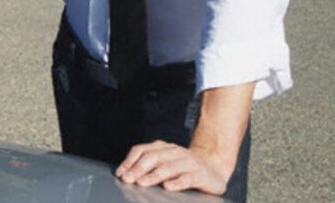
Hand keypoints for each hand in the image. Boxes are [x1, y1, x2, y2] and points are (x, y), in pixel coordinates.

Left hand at [114, 140, 229, 195]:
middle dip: (138, 169)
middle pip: (153, 158)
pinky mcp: (201, 175)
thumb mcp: (165, 161)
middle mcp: (175, 152)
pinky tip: (168, 187)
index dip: (130, 161)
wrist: (214, 166)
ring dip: (153, 175)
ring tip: (142, 182)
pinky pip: (188, 178)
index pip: (142, 150)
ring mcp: (189, 162)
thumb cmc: (184, 166)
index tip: (120, 173)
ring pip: (169, 167)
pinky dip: (177, 182)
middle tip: (128, 179)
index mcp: (164, 148)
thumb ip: (148, 165)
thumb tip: (125, 173)